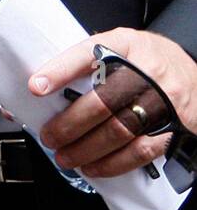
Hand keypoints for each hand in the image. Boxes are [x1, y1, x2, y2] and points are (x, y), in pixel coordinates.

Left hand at [32, 27, 196, 178]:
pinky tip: (94, 166)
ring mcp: (163, 100)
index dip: (60, 71)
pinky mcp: (174, 127)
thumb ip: (90, 61)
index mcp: (126, 44)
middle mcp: (146, 70)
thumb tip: (44, 86)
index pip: (88, 52)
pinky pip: (140, 151)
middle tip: (49, 137)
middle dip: (69, 125)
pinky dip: (113, 163)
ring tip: (65, 156)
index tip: (36, 86)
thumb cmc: (149, 62)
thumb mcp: (122, 47)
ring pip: (119, 130)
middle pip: (102, 101)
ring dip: (86, 149)